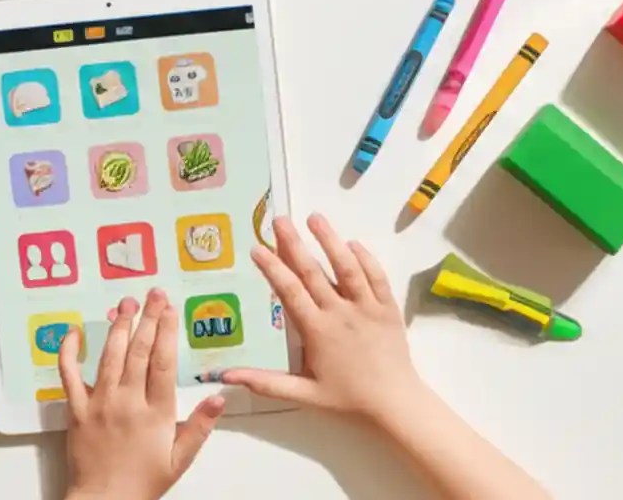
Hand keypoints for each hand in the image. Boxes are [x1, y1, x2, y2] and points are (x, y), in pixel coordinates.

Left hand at [60, 289, 225, 499]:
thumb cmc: (142, 482)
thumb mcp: (180, 459)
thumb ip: (200, 426)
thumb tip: (219, 397)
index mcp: (156, 413)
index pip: (163, 363)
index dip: (167, 332)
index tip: (170, 309)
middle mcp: (127, 402)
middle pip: (139, 352)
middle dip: (148, 319)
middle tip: (153, 294)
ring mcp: (99, 403)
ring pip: (109, 356)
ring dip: (118, 326)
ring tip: (126, 303)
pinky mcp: (76, 409)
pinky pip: (68, 375)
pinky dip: (69, 351)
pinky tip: (75, 332)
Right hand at [222, 214, 425, 422]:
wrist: (395, 405)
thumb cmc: (348, 399)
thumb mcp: (304, 394)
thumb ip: (265, 382)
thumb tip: (226, 375)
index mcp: (317, 331)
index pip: (290, 292)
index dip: (272, 268)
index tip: (257, 248)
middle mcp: (340, 313)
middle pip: (313, 271)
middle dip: (294, 243)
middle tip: (279, 220)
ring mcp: (367, 308)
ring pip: (347, 267)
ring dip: (330, 240)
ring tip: (315, 218)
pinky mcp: (388, 308)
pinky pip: (376, 277)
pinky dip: (366, 259)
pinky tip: (353, 243)